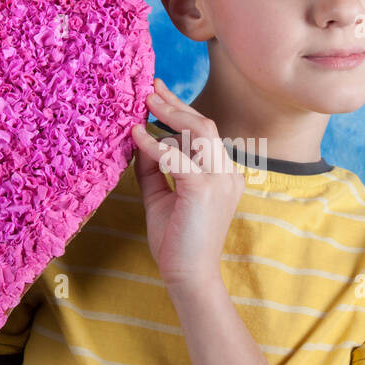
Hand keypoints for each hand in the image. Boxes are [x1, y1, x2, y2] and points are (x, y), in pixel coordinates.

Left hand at [130, 78, 244, 290]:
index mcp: (223, 174)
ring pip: (200, 131)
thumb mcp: (160, 196)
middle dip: (176, 104)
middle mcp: (227, 173)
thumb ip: (154, 168)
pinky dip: (154, 145)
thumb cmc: (176, 241)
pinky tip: (136, 137)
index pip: (204, 134)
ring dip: (171, 114)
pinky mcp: (205, 188)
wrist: (188, 276)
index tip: (159, 94)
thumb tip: (140, 139)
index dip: (181, 111)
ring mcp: (221, 179)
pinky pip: (177, 156)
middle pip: (204, 126)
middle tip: (150, 89)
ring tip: (145, 102)